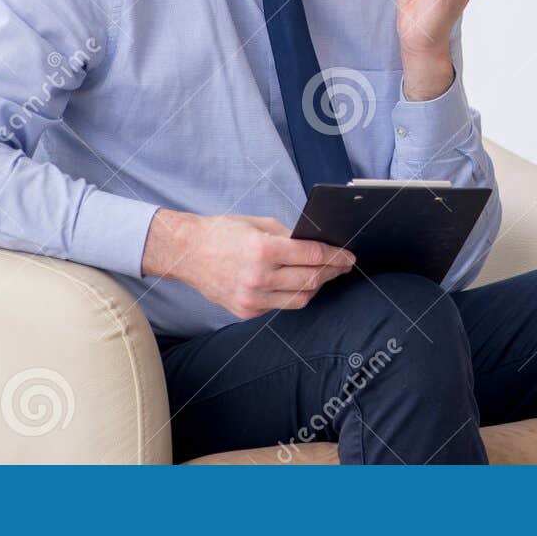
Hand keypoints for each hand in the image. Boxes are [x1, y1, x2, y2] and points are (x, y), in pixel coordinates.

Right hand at [141, 210, 354, 320]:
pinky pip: (280, 305)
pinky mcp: (246, 311)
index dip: (336, 256)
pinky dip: (292, 294)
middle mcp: (258, 277)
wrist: (187, 253)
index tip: (349, 256)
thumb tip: (318, 245)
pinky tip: (296, 283)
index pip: (312, 256)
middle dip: (332, 272)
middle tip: (343, 265)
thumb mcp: (259, 224)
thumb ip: (289, 236)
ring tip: (324, 275)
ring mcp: (252, 298)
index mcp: (263, 250)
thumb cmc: (223, 232)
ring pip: (299, 299)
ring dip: (316, 286)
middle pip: (310, 280)